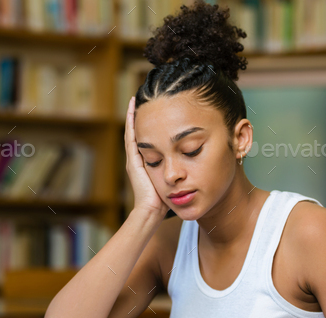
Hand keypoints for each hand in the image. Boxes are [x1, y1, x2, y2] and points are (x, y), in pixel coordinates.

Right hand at [125, 96, 169, 218]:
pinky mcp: (133, 160)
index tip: (158, 109)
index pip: (149, 138)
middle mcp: (138, 158)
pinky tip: (134, 108)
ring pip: (133, 131)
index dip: (152, 124)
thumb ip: (178, 170)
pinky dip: (132, 121)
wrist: (152, 211)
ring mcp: (133, 158)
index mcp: (148, 162)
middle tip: (146, 99)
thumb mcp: (173, 180)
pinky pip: (131, 135)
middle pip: (140, 132)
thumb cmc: (165, 201)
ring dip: (135, 115)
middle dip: (143, 116)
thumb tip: (194, 162)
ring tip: (139, 98)